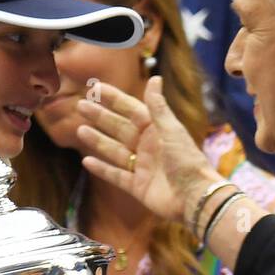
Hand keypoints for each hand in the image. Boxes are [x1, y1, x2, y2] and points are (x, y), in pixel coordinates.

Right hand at [75, 77, 220, 226]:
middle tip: (80, 106)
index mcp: (156, 130)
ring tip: (80, 131)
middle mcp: (147, 146)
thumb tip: (154, 77)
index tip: (96, 88)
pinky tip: (87, 161)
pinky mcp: (137, 186)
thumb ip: (158, 107)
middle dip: (100, 117)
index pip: (131, 109)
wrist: (194, 197)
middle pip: (119, 128)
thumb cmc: (187, 160)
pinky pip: (116, 176)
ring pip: (114, 151)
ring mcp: (141, 167)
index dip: (114, 99)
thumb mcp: (171, 130)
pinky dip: (102, 169)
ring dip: (97, 140)